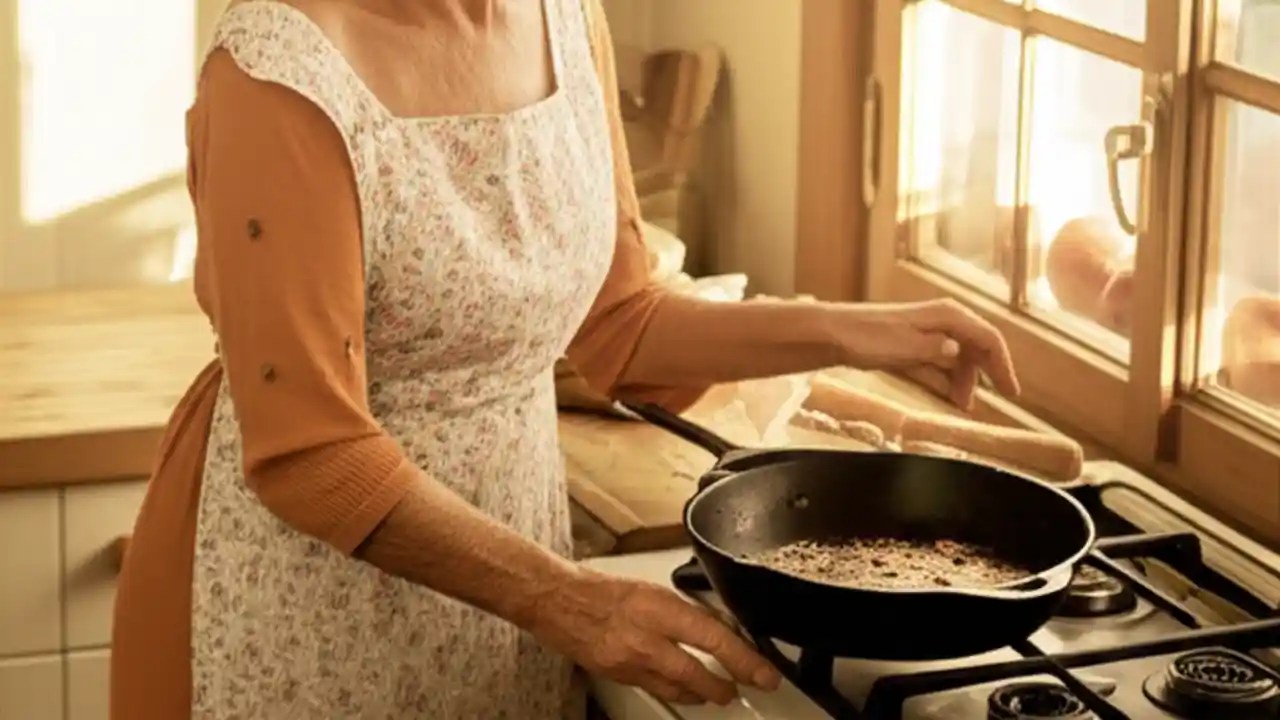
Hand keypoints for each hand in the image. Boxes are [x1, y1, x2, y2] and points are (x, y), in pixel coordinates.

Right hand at [532, 569, 780, 704]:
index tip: (764, 673)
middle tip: (744, 688)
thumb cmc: (599, 588)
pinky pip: (655, 688)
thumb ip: (682, 609)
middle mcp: (646, 638)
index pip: (713, 637)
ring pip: (678, 688)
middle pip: (697, 673)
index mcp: (657, 607)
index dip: (744, 659)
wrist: (556, 600)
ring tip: (718, 693)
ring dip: (703, 693)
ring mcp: (630, 661)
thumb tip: (715, 625)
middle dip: (725, 686)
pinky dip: (676, 691)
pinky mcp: (618, 675)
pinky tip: (685, 690)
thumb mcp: (650, 589)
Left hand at [835, 299, 1020, 409]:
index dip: (1003, 365)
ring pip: (957, 360)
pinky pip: (938, 366)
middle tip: (992, 403)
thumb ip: (933, 349)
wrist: (833, 335)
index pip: (988, 339)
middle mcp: (941, 321)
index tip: (1011, 392)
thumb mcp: (904, 345)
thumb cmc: (867, 336)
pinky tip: (950, 398)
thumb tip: (956, 351)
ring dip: (963, 382)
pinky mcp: (912, 348)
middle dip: (984, 375)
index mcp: (947, 315)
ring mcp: (926, 335)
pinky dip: (945, 381)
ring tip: (963, 406)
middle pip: (976, 349)